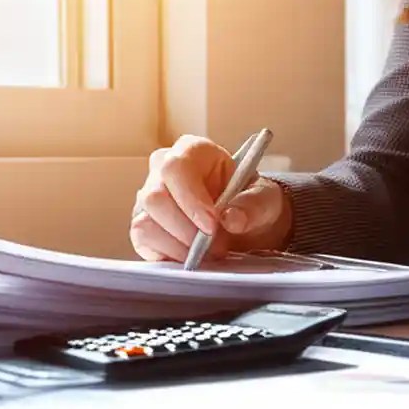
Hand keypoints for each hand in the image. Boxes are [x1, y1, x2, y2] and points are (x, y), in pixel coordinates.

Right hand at [130, 135, 292, 261]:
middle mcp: (162, 171)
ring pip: (145, 223)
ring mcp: (148, 201)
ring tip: (209, 252)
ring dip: (179, 245)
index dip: (190, 198)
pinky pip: (144, 243)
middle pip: (154, 198)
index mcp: (192, 151)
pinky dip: (170, 255)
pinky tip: (193, 257)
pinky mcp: (144, 228)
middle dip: (186, 229)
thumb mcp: (265, 199)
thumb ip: (253, 205)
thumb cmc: (250, 202)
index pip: (176, 167)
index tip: (212, 224)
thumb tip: (231, 219)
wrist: (245, 224)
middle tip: (217, 246)